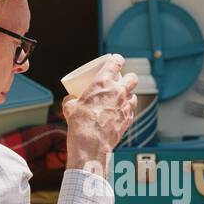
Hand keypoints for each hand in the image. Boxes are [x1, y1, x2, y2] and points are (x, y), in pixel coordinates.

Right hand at [63, 54, 137, 174]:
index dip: (118, 59)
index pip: (116, 62)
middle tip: (122, 81)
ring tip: (122, 99)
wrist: (91, 144)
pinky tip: (121, 113)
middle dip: (128, 77)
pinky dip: (128, 110)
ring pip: (134, 95)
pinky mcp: (129, 119)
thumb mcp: (69, 108)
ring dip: (129, 95)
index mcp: (103, 82)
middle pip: (132, 78)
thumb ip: (70, 99)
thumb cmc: (79, 123)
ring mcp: (126, 106)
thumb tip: (70, 99)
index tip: (116, 60)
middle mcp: (118, 92)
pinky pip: (132, 111)